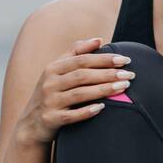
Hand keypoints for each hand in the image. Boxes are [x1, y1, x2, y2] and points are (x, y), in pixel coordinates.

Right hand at [16, 37, 135, 145]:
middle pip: (82, 76)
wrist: (32, 123)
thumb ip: (76, 53)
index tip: (126, 59)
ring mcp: (49, 101)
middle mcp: (49, 83)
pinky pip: (71, 115)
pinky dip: (86, 111)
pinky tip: (102, 108)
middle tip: (130, 75)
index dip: (104, 59)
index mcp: (53, 68)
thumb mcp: (58, 71)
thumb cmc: (52, 92)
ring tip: (123, 87)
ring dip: (103, 90)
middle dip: (108, 74)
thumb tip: (98, 39)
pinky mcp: (51, 119)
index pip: (82, 60)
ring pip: (79, 94)